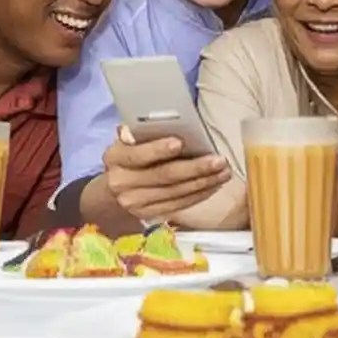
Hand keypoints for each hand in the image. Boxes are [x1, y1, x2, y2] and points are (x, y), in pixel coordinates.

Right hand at [101, 127, 229, 221]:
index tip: (180, 142)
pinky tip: (214, 184)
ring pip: (175, 193)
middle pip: (163, 176)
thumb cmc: (128, 156)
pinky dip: (200, 194)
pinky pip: (180, 205)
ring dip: (204, 183)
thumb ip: (142, 132)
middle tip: (219, 161)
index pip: (137, 155)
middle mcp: (122, 183)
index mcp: (115, 158)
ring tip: (224, 172)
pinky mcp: (150, 216)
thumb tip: (166, 122)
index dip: (158, 149)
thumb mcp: (128, 141)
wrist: (114, 190)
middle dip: (194, 168)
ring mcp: (136, 203)